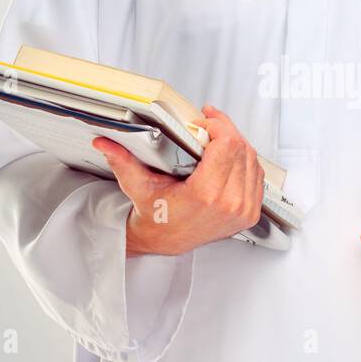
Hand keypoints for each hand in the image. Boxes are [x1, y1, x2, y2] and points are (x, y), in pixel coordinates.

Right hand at [92, 104, 264, 255]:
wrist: (166, 241)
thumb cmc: (156, 216)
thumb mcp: (137, 186)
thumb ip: (121, 160)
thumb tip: (103, 142)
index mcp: (205, 195)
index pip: (228, 146)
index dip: (219, 125)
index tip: (205, 119)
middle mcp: (229, 204)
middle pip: (242, 149)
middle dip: (227, 130)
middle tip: (210, 123)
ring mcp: (242, 211)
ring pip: (252, 161)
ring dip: (237, 144)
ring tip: (219, 138)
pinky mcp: (249, 214)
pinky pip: (257, 177)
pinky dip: (246, 162)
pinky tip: (230, 156)